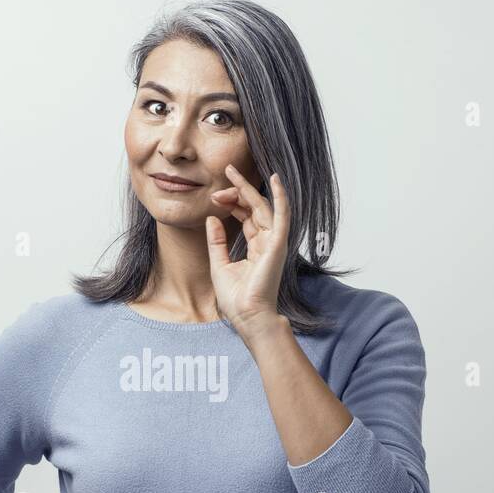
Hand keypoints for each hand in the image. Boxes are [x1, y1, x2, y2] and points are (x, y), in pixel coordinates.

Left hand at [206, 164, 290, 338]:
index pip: (247, 216)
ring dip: (247, 190)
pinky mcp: (278, 245)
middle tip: (221, 181)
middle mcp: (268, 242)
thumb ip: (217, 242)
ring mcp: (274, 243)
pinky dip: (280, 197)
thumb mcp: (219, 265)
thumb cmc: (237, 299)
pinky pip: (282, 216)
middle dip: (237, 192)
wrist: (248, 317)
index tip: (215, 195)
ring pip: (263, 207)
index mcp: (256, 248)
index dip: (233, 202)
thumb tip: (212, 218)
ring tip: (232, 175)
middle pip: (254, 208)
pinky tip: (275, 179)